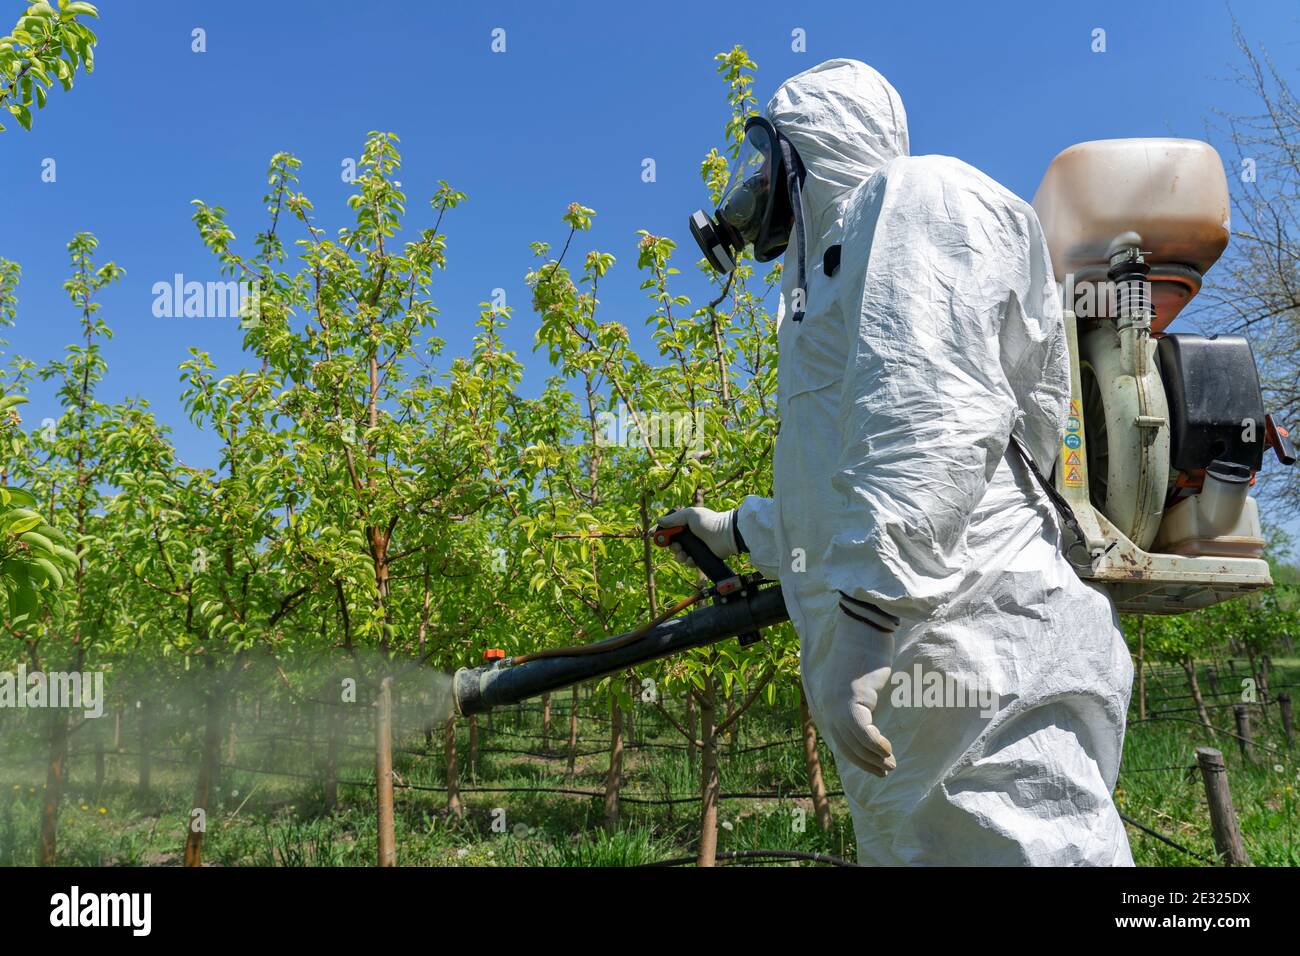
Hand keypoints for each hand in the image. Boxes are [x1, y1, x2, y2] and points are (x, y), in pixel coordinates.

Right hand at [656, 506, 738, 565]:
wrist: (725, 535)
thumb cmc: (709, 522)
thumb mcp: (690, 515)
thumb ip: (674, 518)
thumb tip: (659, 520)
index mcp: (686, 524)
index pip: (669, 529)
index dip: (661, 534)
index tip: (654, 537)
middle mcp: (690, 536)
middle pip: (672, 544)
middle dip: (672, 547)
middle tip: (676, 547)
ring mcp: (695, 547)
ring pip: (679, 555)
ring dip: (679, 556)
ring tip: (684, 554)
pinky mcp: (700, 557)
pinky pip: (689, 563)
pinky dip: (688, 562)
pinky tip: (691, 559)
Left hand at [812, 612, 895, 777]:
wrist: (862, 626)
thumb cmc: (863, 650)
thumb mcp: (855, 682)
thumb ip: (855, 701)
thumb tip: (865, 718)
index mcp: (826, 703)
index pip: (839, 740)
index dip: (857, 758)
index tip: (874, 768)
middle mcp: (827, 706)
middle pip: (846, 745)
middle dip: (867, 763)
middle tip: (886, 770)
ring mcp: (837, 703)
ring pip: (855, 742)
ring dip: (874, 757)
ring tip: (891, 764)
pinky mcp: (852, 698)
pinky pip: (862, 731)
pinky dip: (875, 745)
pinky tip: (887, 750)